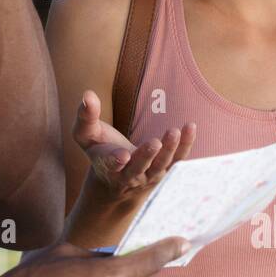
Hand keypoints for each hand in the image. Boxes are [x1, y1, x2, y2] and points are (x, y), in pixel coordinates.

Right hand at [72, 89, 196, 201]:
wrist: (116, 181)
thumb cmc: (99, 149)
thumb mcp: (86, 135)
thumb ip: (85, 116)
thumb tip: (87, 95)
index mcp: (107, 167)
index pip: (111, 165)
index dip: (116, 161)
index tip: (122, 156)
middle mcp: (129, 176)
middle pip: (139, 168)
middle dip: (146, 156)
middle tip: (154, 143)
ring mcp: (149, 176)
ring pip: (161, 165)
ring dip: (169, 150)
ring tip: (173, 131)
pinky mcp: (165, 170)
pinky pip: (177, 159)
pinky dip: (185, 145)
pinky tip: (190, 126)